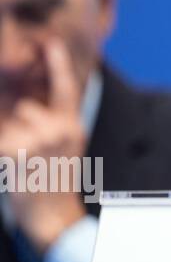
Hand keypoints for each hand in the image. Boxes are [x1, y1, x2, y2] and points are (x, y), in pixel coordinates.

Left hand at [0, 38, 87, 251]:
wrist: (54, 217)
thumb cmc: (56, 182)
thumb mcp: (67, 147)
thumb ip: (55, 123)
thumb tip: (26, 106)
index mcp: (72, 126)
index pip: (65, 88)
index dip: (57, 64)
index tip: (50, 44)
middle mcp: (59, 129)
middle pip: (25, 107)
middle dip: (19, 121)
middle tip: (28, 150)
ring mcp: (39, 140)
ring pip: (11, 120)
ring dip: (9, 136)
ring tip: (23, 161)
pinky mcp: (16, 152)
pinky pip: (0, 138)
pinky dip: (4, 149)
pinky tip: (13, 164)